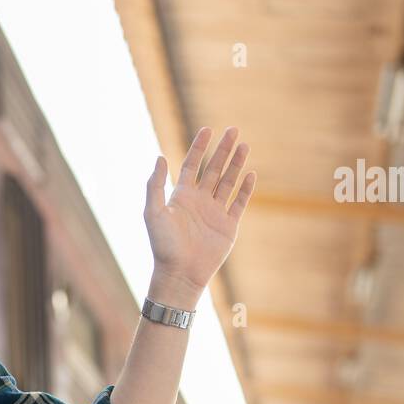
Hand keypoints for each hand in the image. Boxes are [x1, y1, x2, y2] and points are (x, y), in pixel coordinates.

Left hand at [144, 126, 254, 304]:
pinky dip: (245, 189)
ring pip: (228, 182)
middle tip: (233, 130)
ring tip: (244, 145)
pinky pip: (239, 203)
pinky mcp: (228, 226)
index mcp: (181, 196)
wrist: (179, 273)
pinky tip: (251, 174)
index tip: (208, 129)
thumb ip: (155, 185)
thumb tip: (160, 157)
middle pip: (214, 169)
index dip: (200, 147)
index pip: (192, 165)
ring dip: (236, 164)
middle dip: (223, 150)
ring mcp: (215, 213)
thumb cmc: (163, 245)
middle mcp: (199, 202)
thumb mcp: (153, 212)